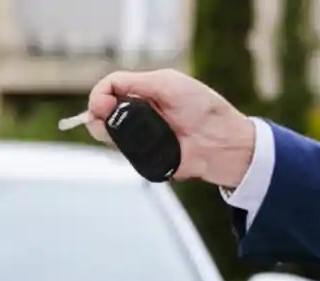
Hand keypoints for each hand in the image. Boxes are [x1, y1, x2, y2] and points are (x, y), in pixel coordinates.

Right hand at [86, 69, 255, 186]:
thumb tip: (102, 95)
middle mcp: (139, 112)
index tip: (102, 105)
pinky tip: (134, 146)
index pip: (109, 89)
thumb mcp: (166, 83)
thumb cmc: (201, 107)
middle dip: (97, 116)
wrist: (221, 141)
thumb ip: (133, 84)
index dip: (99, 96)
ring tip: (121, 132)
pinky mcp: (145, 158)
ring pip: (108, 135)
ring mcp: (141, 136)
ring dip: (108, 133)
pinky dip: (125, 150)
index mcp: (143, 91)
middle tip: (104, 118)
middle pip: (101, 114)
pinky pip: (125, 155)